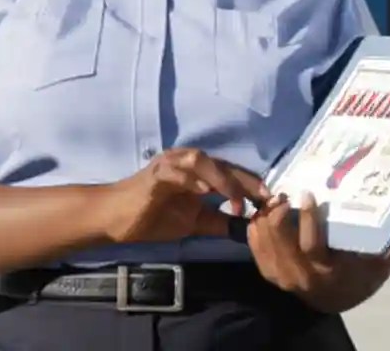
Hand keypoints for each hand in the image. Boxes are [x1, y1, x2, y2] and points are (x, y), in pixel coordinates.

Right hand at [99, 148, 271, 244]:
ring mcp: (173, 164)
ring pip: (205, 162)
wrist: (117, 219)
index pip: (232, 175)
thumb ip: (218, 221)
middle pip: (224, 166)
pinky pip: (180, 171)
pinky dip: (195, 179)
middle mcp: (188, 162)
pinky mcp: (158, 172)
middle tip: (266, 198)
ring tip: (237, 200)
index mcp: (199, 172)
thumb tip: (244, 228)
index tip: (273, 203)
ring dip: (224, 179)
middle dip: (247, 182)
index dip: (252, 187)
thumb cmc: (152, 217)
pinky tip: (206, 192)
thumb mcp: (193, 222)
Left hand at [247, 191, 389, 312]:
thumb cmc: (358, 277)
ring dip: (266, 218)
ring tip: (273, 198)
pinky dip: (256, 230)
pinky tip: (261, 214)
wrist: (335, 300)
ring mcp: (282, 277)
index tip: (307, 194)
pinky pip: (256, 250)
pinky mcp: (271, 274)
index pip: (312, 245)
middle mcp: (301, 276)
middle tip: (283, 193)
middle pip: (280, 242)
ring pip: (265, 244)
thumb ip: (385, 243)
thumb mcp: (377, 264)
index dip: (307, 219)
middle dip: (278, 213)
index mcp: (326, 271)